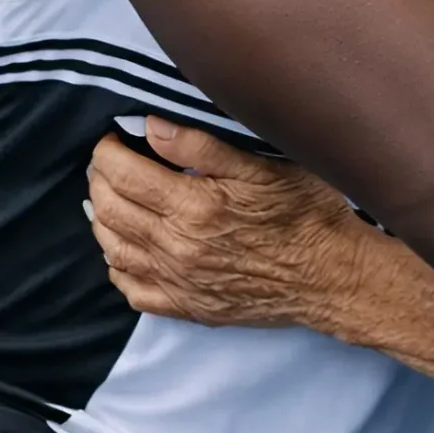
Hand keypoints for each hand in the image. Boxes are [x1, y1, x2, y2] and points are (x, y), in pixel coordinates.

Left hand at [87, 118, 368, 331]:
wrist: (334, 278)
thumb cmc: (308, 216)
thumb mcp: (265, 168)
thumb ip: (202, 146)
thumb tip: (150, 127)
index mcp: (192, 207)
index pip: (120, 173)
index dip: (108, 150)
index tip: (116, 138)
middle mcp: (176, 247)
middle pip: (109, 210)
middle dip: (99, 180)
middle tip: (111, 164)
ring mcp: (178, 281)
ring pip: (113, 249)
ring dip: (102, 219)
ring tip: (112, 199)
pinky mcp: (188, 306)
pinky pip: (133, 291)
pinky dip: (119, 268)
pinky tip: (127, 251)